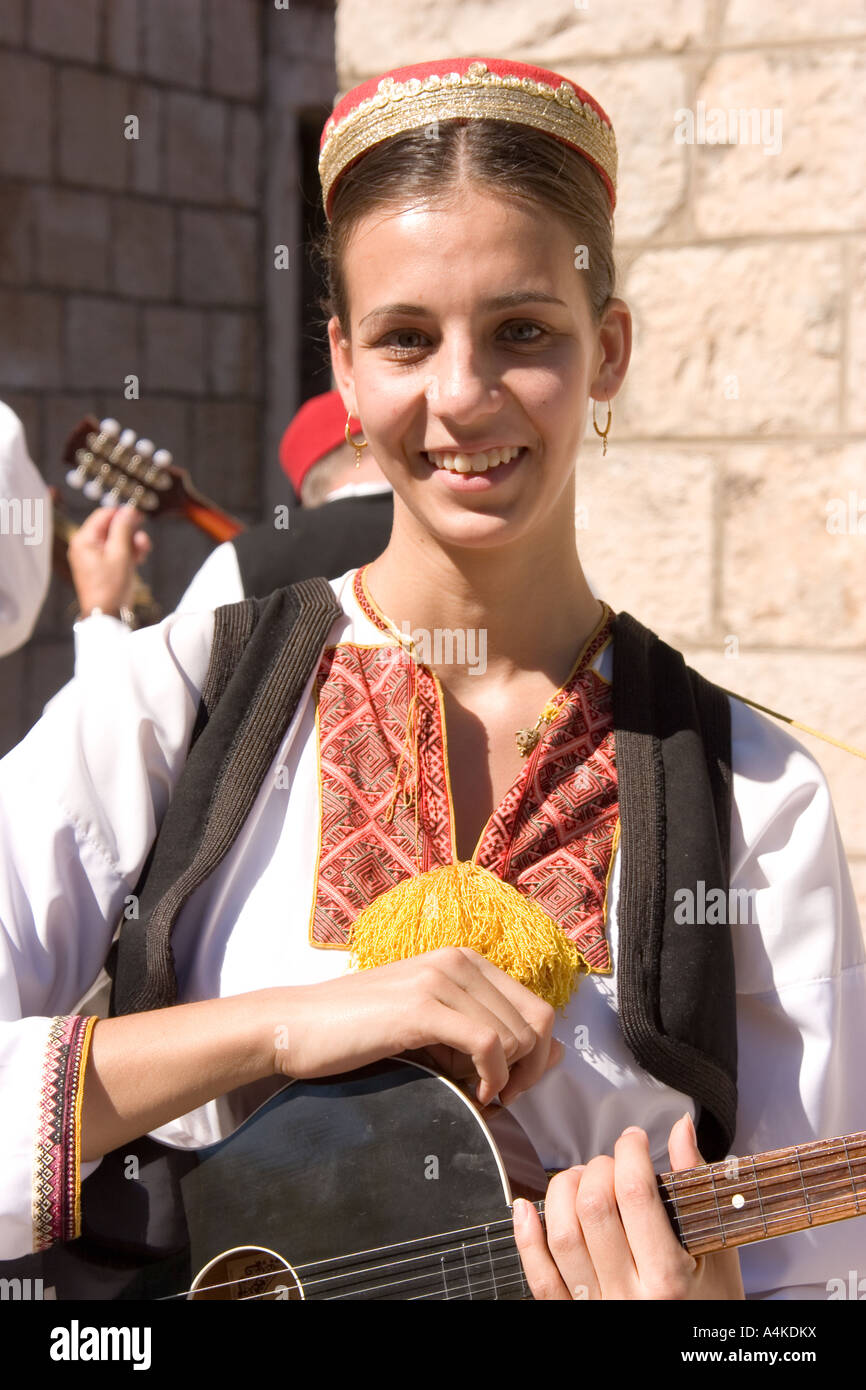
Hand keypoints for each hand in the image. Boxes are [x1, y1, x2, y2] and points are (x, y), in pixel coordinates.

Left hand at [67, 504, 150, 617]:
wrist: (107, 615)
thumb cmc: (111, 587)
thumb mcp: (120, 553)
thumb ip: (123, 529)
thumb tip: (128, 511)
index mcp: (83, 540)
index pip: (103, 515)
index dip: (122, 514)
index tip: (139, 516)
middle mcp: (85, 547)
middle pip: (111, 528)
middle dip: (130, 532)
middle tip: (143, 538)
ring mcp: (93, 557)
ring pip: (116, 540)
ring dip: (132, 543)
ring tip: (143, 552)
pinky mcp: (101, 567)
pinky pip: (116, 552)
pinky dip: (128, 553)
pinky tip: (139, 559)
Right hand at [269, 947, 563, 1105]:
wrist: (296, 1025)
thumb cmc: (360, 1032)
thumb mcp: (434, 1029)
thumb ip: (491, 1034)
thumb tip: (559, 1050)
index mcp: (464, 960)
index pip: (537, 1007)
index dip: (536, 1056)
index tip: (510, 1087)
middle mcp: (458, 960)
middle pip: (538, 1022)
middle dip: (530, 1070)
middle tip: (499, 1098)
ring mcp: (440, 979)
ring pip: (517, 1035)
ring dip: (507, 1078)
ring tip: (475, 1096)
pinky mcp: (421, 1007)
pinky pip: (488, 1044)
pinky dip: (492, 1078)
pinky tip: (473, 1095)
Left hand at [513, 1113, 744, 1299]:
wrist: (699, 1359)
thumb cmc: (712, 1304)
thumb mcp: (717, 1251)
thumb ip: (695, 1186)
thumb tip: (681, 1129)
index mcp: (670, 1277)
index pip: (635, 1194)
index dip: (630, 1152)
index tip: (634, 1139)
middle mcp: (630, 1297)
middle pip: (594, 1209)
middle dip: (598, 1169)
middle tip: (611, 1163)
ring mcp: (597, 1309)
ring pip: (563, 1237)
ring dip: (562, 1193)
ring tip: (579, 1179)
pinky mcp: (574, 1318)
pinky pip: (540, 1279)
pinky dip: (526, 1239)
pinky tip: (525, 1209)